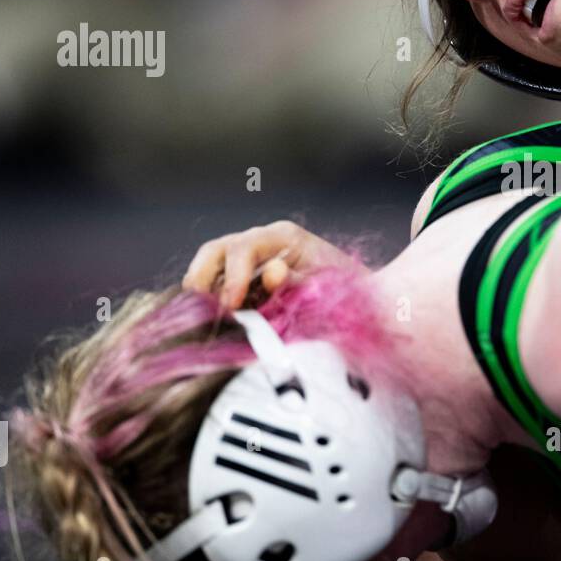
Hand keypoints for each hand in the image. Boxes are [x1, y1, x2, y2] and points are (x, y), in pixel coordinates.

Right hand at [182, 220, 351, 308]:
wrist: (360, 301)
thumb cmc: (345, 292)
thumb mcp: (327, 287)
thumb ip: (298, 281)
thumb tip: (272, 273)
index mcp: (283, 237)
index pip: (243, 248)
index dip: (232, 277)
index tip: (229, 306)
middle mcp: (261, 242)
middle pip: (215, 251)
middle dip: (201, 279)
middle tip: (201, 313)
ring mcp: (250, 260)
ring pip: (208, 267)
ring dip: (203, 294)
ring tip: (207, 322)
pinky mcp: (245, 280)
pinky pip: (216, 286)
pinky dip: (211, 303)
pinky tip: (216, 324)